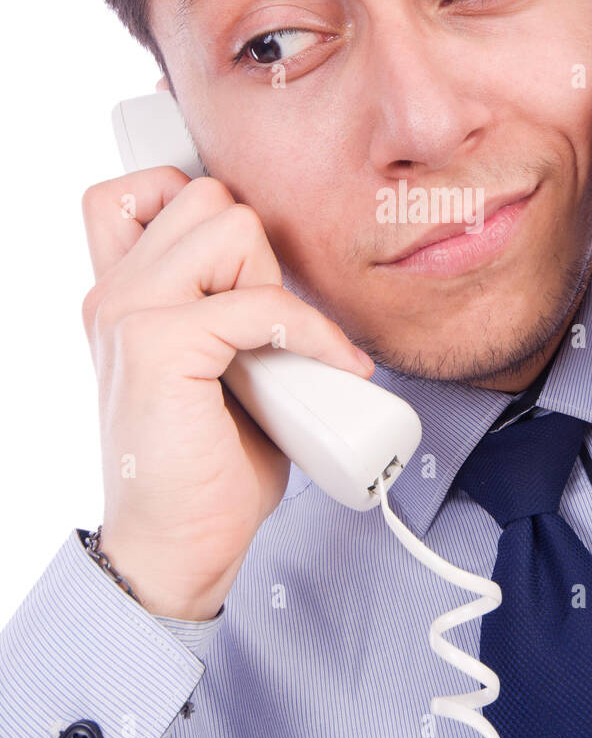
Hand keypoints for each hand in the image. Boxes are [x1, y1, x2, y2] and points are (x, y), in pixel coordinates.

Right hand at [81, 169, 374, 618]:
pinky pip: (262, 302)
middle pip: (203, 195)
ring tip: (276, 344)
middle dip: (253, 250)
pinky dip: (311, 332)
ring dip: (271, 279)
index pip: (137, 190)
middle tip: (264, 323)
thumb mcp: (213, 366)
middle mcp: (113, 293)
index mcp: (118, 293)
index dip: (196, 206)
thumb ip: (226, 308)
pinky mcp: (160, 346)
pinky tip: (333, 366)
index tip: (240, 268)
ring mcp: (128, 314)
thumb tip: (294, 272)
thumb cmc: (205, 465)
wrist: (177, 547)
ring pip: (229, 224)